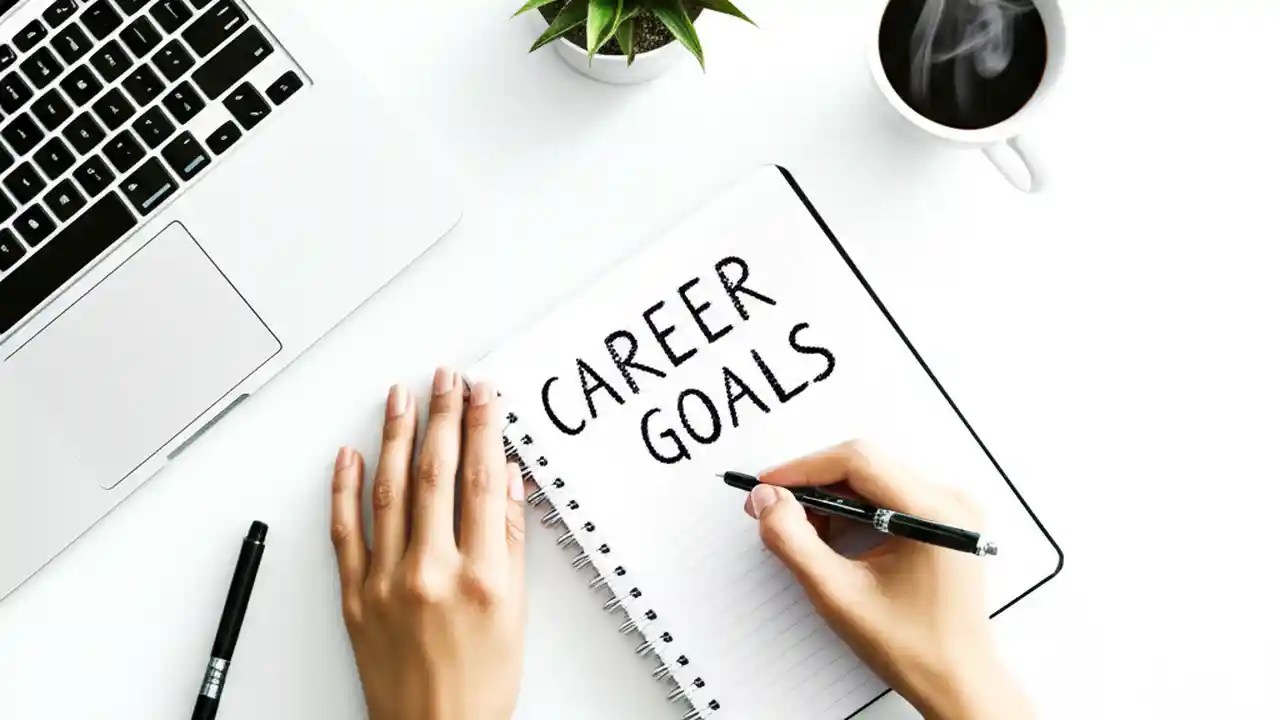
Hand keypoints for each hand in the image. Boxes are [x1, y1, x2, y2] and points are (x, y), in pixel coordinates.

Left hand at [330, 369, 525, 719]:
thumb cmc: (481, 684)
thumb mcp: (516, 612)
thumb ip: (509, 542)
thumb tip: (506, 482)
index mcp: (480, 576)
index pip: (482, 480)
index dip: (483, 427)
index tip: (483, 393)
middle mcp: (431, 572)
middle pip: (436, 475)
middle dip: (441, 416)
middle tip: (444, 379)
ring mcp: (387, 583)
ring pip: (389, 492)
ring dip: (395, 437)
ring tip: (399, 398)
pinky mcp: (354, 598)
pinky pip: (345, 533)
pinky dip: (344, 490)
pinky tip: (349, 455)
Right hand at [745, 441, 1032, 719]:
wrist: (958, 681)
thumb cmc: (912, 647)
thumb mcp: (839, 595)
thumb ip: (794, 541)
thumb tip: (766, 500)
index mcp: (932, 512)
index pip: (857, 461)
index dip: (802, 468)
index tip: (765, 486)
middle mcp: (948, 501)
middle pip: (864, 466)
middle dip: (812, 484)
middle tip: (771, 508)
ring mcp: (949, 510)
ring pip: (872, 479)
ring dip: (830, 498)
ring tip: (799, 530)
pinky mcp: (942, 522)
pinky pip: (887, 496)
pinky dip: (852, 510)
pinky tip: (829, 537)